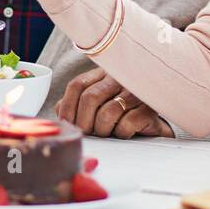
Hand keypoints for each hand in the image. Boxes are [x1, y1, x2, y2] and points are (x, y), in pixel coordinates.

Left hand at [55, 67, 174, 138]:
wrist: (151, 129)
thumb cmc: (118, 118)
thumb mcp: (94, 108)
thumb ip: (75, 106)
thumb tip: (58, 113)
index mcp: (102, 74)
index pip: (77, 85)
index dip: (67, 107)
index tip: (68, 124)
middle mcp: (119, 78)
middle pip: (90, 97)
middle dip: (83, 122)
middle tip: (87, 133)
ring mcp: (136, 91)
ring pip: (108, 112)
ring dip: (102, 130)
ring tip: (107, 133)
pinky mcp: (149, 108)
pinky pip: (127, 123)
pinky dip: (121, 133)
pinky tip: (124, 133)